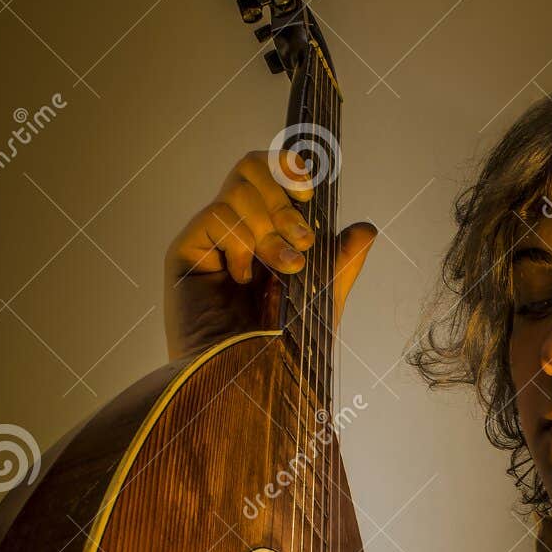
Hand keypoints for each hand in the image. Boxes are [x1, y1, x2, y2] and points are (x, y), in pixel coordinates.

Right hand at [164, 148, 376, 360]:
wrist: (249, 383)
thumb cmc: (279, 353)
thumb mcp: (323, 303)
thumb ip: (341, 264)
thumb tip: (365, 230)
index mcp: (265, 239)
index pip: (272, 178)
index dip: (289, 169)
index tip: (310, 188)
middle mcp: (236, 234)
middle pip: (251, 168)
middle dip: (284, 200)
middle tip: (302, 242)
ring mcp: (210, 241)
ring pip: (237, 187)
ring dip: (270, 227)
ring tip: (282, 268)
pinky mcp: (186, 253)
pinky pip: (218, 213)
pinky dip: (241, 240)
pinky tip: (244, 277)